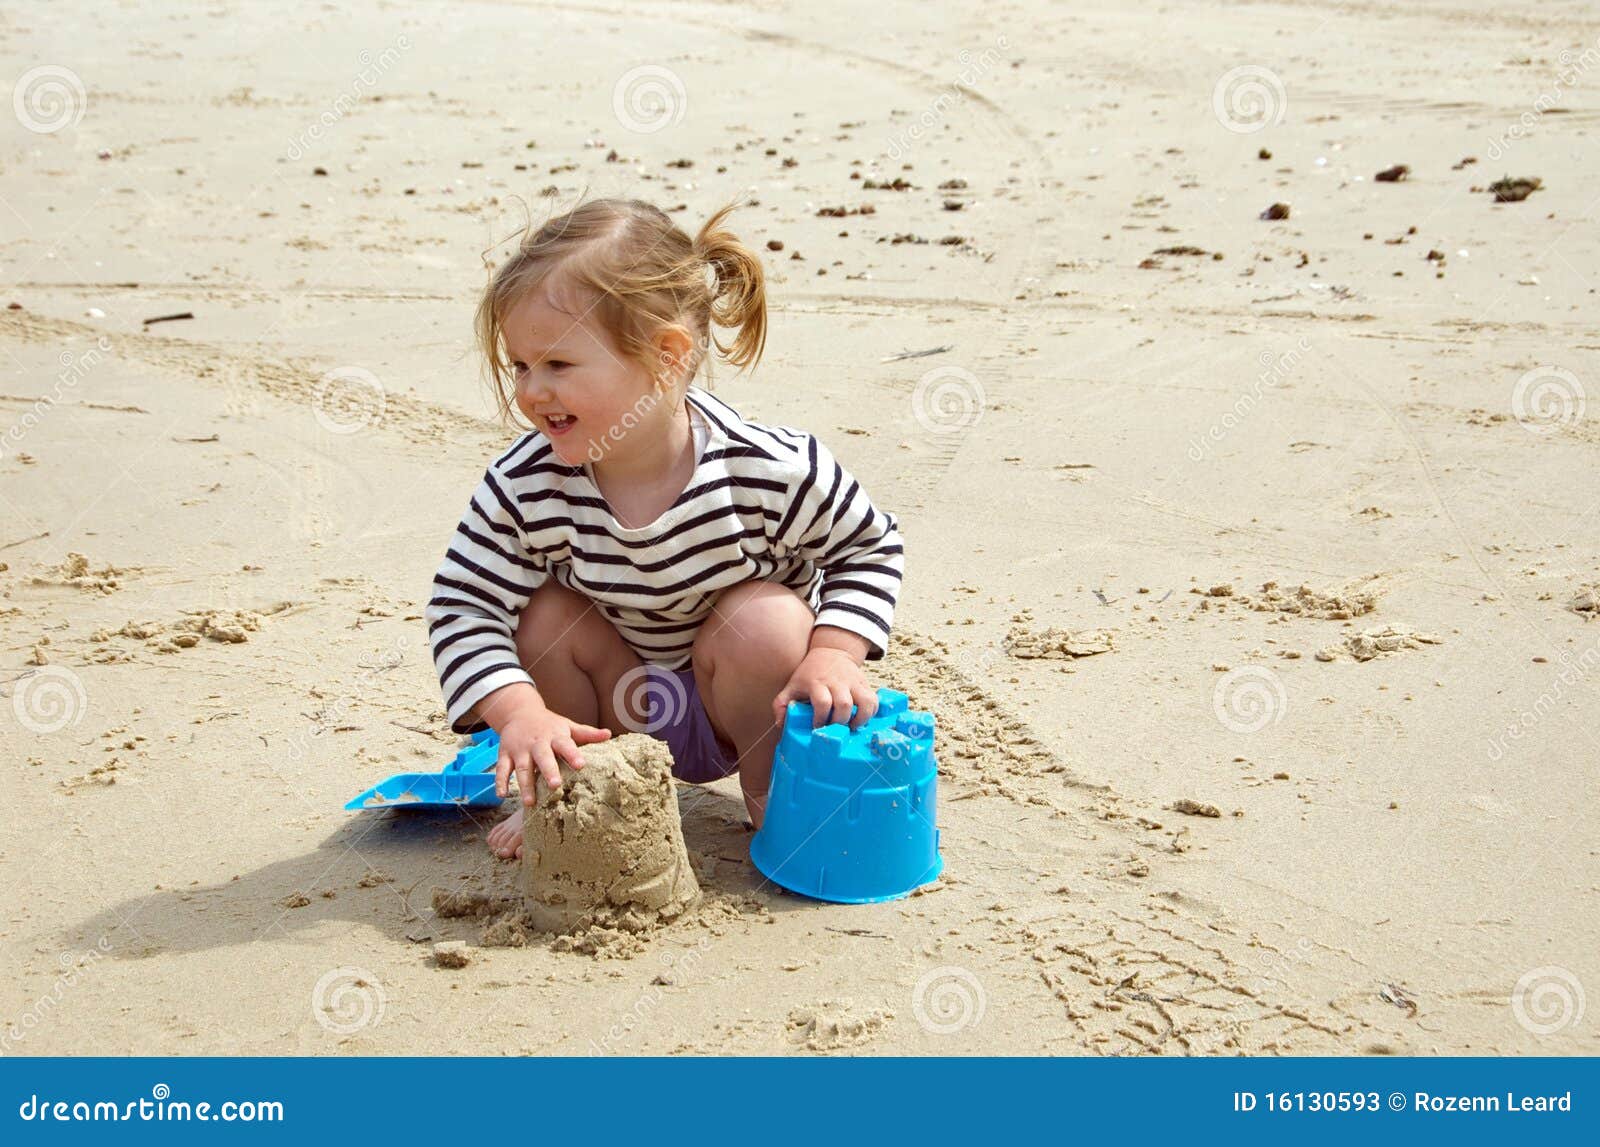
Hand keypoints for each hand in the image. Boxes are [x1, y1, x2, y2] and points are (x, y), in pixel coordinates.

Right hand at [486, 689, 611, 803]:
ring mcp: (520, 749)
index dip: (573, 754)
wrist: (519, 712)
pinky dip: (500, 782)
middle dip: (548, 771)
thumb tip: (609, 734)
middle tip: (555, 786)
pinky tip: (502, 795)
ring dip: (525, 785)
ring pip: (521, 767)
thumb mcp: (568, 726)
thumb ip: (587, 733)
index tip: (581, 765)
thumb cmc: (549, 724)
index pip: (566, 745)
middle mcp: (537, 743)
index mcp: (555, 736)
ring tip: (530, 802)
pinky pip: (501, 769)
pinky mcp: (504, 754)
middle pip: (542, 757)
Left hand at [772, 646, 877, 730]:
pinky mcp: (864, 684)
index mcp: (817, 683)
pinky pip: (874, 700)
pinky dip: (871, 712)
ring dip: (859, 719)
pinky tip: (860, 718)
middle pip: (844, 705)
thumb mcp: (792, 685)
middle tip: (833, 729)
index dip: (821, 719)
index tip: (817, 727)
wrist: (831, 652)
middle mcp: (837, 682)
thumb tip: (780, 724)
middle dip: (839, 722)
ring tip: (851, 726)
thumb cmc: (809, 674)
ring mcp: (853, 682)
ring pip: (864, 702)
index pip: (822, 703)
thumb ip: (781, 704)